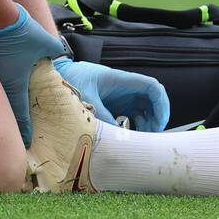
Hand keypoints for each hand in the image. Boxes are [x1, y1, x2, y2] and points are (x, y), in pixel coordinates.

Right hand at [0, 3, 66, 145]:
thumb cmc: (23, 32)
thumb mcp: (46, 44)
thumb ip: (54, 52)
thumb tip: (60, 54)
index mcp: (16, 84)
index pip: (21, 115)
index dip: (24, 130)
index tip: (27, 142)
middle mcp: (1, 85)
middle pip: (5, 111)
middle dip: (11, 124)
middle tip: (17, 137)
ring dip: (0, 109)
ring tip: (4, 120)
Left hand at [53, 58, 170, 132]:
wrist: (56, 78)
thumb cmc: (71, 80)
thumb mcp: (86, 99)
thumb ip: (101, 116)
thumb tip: (115, 137)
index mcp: (122, 81)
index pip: (153, 88)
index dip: (162, 104)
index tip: (160, 122)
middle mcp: (126, 88)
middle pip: (152, 101)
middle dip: (156, 118)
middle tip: (151, 136)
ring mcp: (121, 97)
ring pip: (144, 110)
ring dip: (147, 124)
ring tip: (142, 140)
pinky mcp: (114, 106)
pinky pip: (132, 116)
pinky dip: (135, 127)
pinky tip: (129, 138)